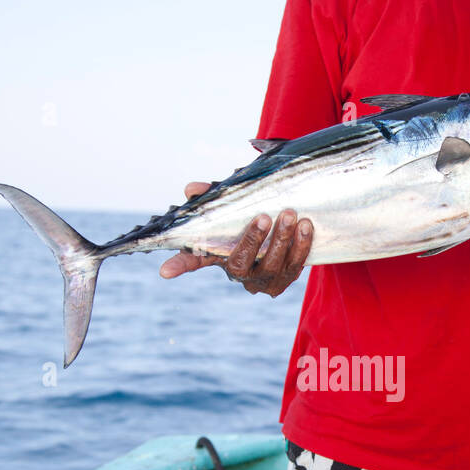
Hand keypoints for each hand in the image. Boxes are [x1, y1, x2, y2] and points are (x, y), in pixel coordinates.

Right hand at [158, 182, 313, 296]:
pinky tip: (305, 226)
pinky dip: (301, 245)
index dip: (179, 265)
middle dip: (253, 241)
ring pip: (272, 266)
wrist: (288, 229)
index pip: (193, 261)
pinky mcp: (286, 281)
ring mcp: (263, 281)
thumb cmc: (253, 217)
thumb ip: (215, 197)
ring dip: (283, 240)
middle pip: (240, 264)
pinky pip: (295, 266)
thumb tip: (192, 189)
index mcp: (218, 255)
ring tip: (291, 214)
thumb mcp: (235, 206)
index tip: (164, 271)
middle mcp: (238, 273)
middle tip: (265, 216)